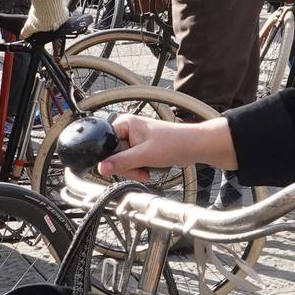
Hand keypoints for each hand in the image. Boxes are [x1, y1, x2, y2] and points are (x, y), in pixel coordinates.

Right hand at [102, 113, 233, 174]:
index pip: (105, 144)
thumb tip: (101, 168)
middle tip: (140, 171)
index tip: (121, 167)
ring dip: (134, 170)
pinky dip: (139, 170)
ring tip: (146, 171)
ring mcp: (134, 139)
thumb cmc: (173, 143)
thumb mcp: (144, 155)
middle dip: (127, 167)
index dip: (112, 158)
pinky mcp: (141, 148)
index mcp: (125, 123)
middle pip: (113, 155)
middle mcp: (127, 129)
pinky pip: (132, 163)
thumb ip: (121, 162)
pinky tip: (148, 170)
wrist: (193, 146)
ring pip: (122, 162)